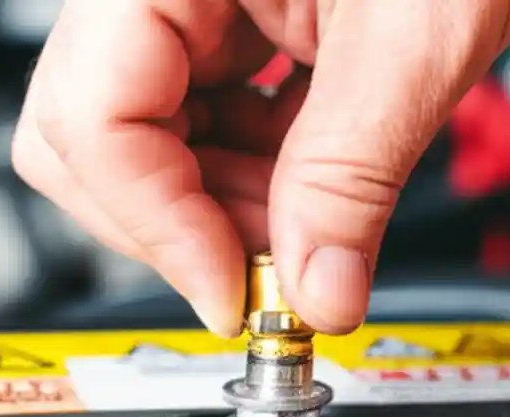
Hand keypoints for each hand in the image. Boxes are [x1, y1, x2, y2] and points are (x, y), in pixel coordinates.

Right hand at [13, 0, 509, 335]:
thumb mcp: (414, 41)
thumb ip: (352, 174)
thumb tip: (317, 294)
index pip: (95, 119)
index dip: (161, 229)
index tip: (235, 295)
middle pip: (95, 137)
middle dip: (184, 225)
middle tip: (274, 272)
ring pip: (149, 140)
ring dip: (226, 209)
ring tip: (313, 230)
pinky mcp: (230, 20)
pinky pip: (207, 117)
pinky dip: (256, 172)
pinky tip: (317, 182)